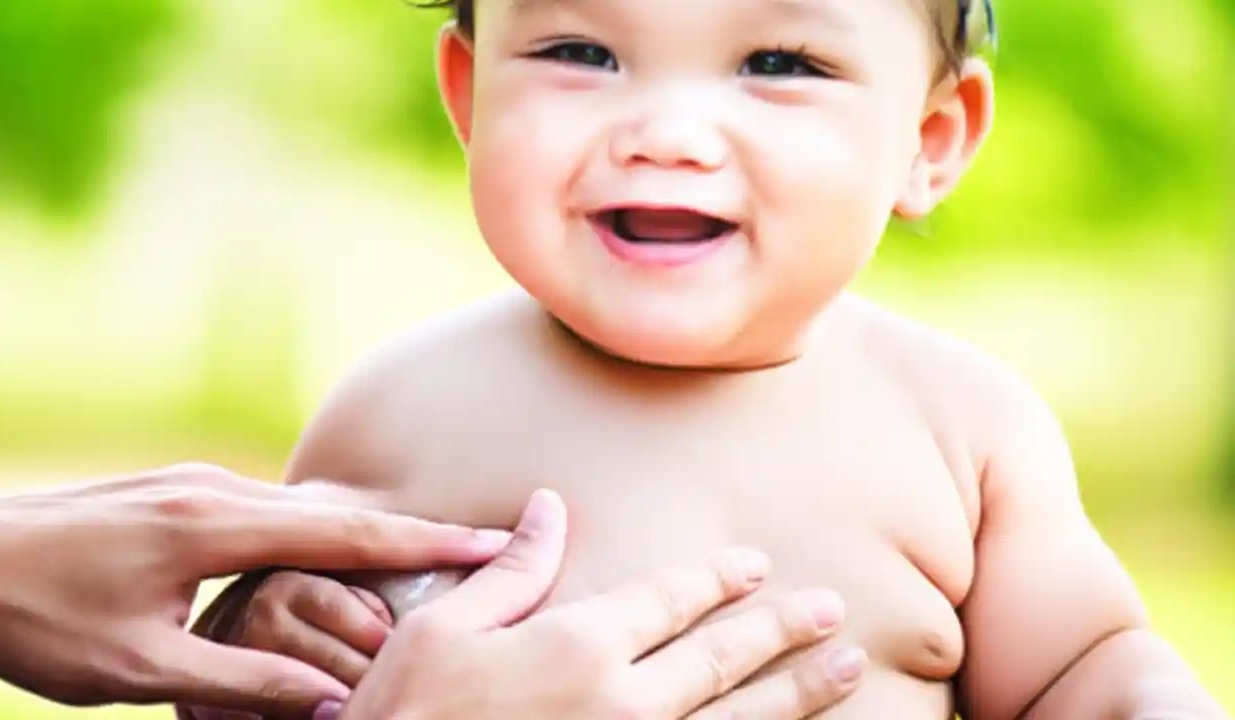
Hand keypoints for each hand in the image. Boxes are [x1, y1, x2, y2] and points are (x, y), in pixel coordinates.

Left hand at [0, 463, 509, 715]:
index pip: (347, 534)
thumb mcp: (136, 669)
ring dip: (362, 531)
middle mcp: (214, 491)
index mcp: (214, 528)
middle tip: (482, 545)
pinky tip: (327, 550)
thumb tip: (330, 701)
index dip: (426, 540)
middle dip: (411, 531)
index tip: (491, 539)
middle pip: (337, 511)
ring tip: (421, 552)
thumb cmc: (34, 618)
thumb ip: (240, 682)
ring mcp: (191, 485)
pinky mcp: (173, 494)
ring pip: (300, 508)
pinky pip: (265, 508)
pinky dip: (314, 530)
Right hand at [333, 490, 864, 719]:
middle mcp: (621, 702)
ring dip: (795, 693)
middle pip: (719, 658)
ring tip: (847, 668)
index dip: (715, 580)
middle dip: (779, 631)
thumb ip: (512, 571)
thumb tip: (552, 506)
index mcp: (576, 646)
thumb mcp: (442, 631)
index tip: (754, 565)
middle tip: (830, 611)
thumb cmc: (403, 715)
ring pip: (735, 719)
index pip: (666, 600)